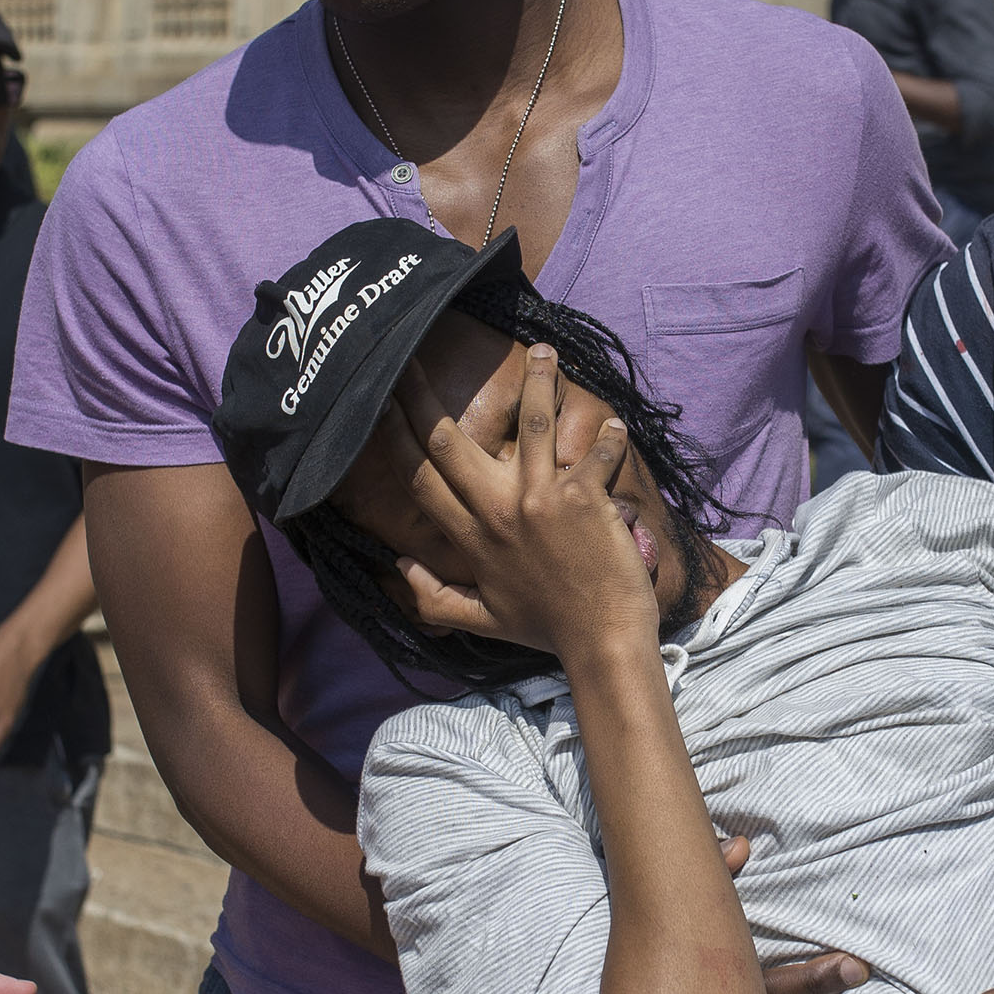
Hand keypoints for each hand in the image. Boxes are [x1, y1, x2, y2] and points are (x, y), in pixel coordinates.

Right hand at [390, 346, 658, 659]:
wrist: (602, 643)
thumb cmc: (547, 629)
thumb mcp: (481, 621)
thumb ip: (435, 598)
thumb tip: (399, 568)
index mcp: (472, 539)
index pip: (420, 480)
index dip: (393, 438)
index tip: (377, 404)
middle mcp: (498, 511)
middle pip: (449, 443)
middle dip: (424, 396)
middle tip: (412, 356)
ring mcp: (541, 499)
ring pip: (532, 423)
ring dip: (537, 381)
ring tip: (543, 349)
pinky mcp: (583, 496)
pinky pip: (597, 452)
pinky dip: (608, 438)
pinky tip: (616, 424)